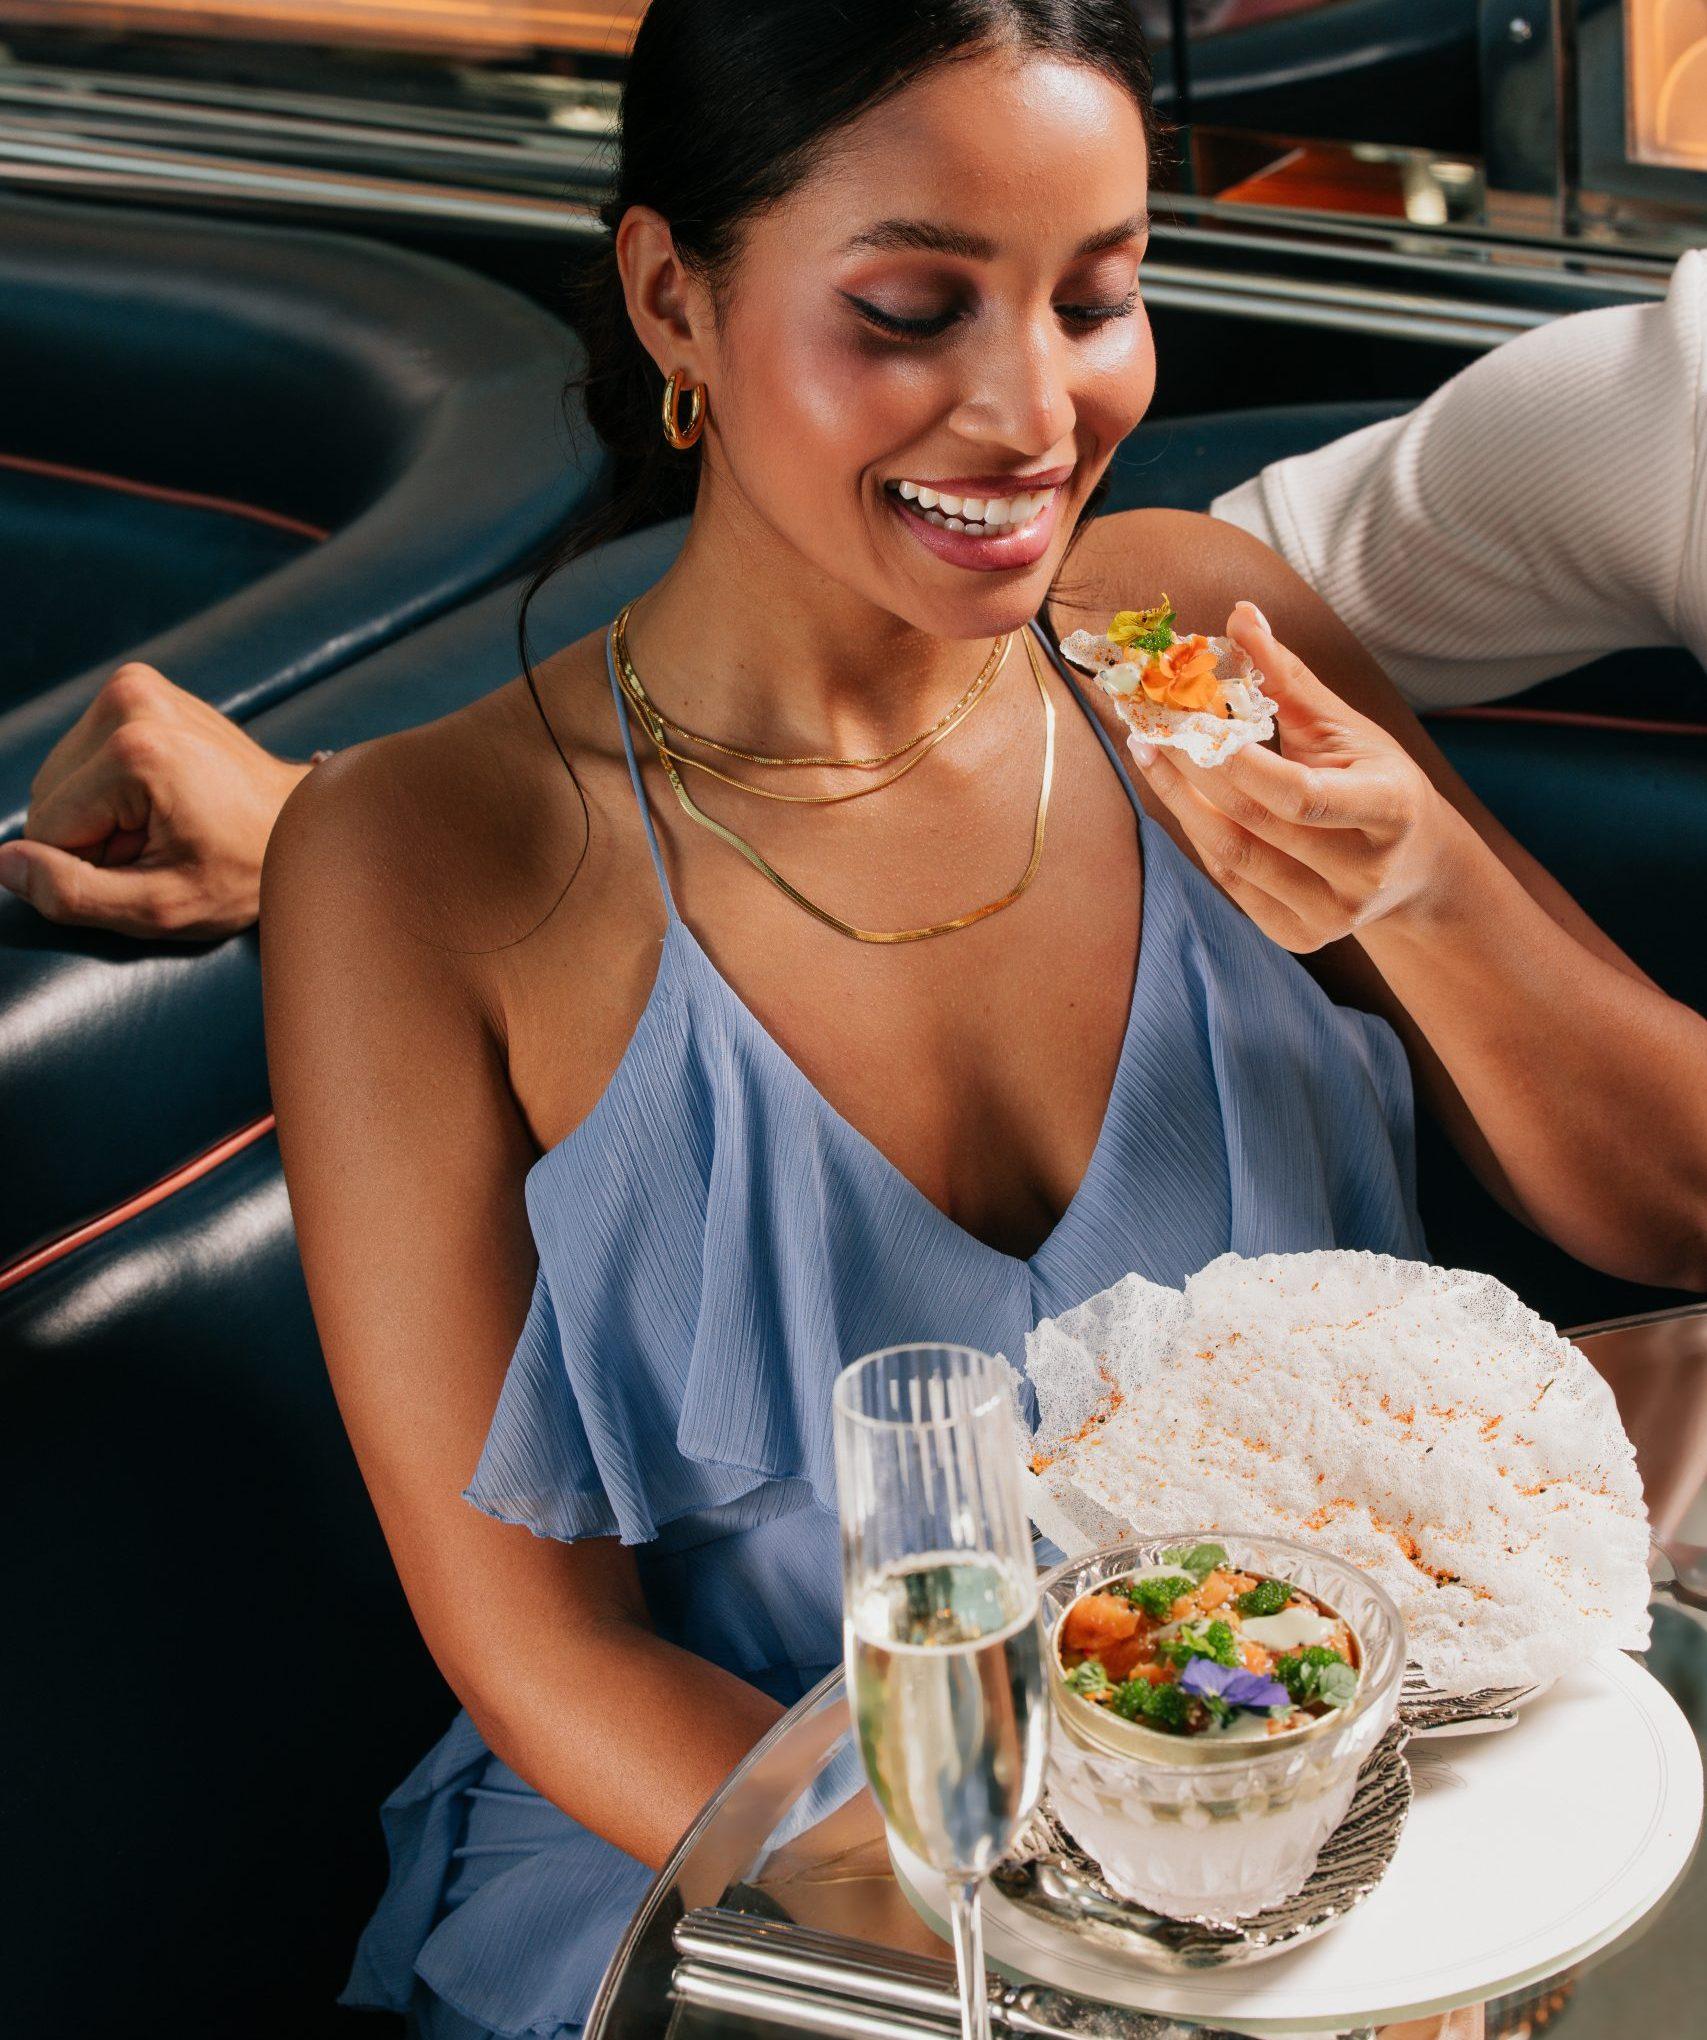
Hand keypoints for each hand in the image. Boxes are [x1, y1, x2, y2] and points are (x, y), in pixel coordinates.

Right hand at [0, 663, 311, 938]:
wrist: (301, 821)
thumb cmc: (245, 870)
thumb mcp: (162, 906)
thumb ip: (73, 893)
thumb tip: (4, 866)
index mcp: (134, 752)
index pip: (46, 829)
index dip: (88, 864)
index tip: (149, 864)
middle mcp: (131, 702)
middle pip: (48, 795)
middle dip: (92, 834)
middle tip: (161, 845)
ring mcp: (137, 687)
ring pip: (62, 776)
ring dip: (101, 811)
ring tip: (166, 820)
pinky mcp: (138, 686)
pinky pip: (85, 753)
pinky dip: (112, 784)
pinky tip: (163, 794)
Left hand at [1128, 602, 1472, 953]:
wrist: (1415, 869)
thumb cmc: (1376, 778)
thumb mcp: (1348, 728)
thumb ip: (1289, 678)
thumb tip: (1240, 614)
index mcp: (1390, 811)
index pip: (1300, 795)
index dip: (1236, 762)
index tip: (1184, 717)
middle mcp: (1364, 873)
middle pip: (1255, 822)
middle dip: (1190, 768)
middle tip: (1145, 722)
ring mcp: (1332, 915)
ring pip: (1232, 857)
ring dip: (1180, 800)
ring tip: (1148, 752)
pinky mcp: (1300, 937)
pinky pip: (1230, 882)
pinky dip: (1198, 833)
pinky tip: (1180, 795)